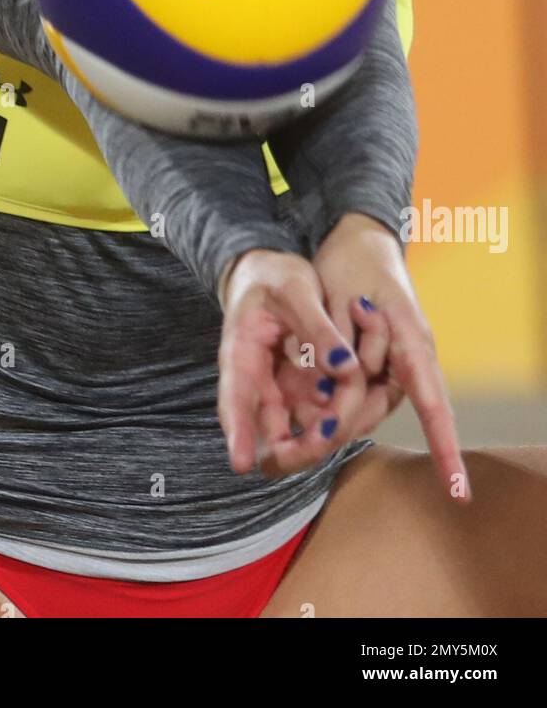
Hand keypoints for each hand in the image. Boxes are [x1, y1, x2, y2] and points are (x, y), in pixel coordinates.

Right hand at [217, 248, 365, 476]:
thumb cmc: (271, 277)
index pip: (235, 398)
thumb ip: (318, 328)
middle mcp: (257, 385)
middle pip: (273, 434)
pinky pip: (326, 415)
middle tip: (334, 431)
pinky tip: (368, 389)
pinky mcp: (302, 393)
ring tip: (364, 389)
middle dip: (306, 444)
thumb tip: (345, 369)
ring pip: (306, 431)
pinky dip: (347, 409)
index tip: (242, 463)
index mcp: (241, 354)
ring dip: (336, 426)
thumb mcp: (295, 289)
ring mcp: (280, 393)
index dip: (238, 431)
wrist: (269, 275)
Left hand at [303, 213, 472, 501]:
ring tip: (271, 439)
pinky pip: (338, 395)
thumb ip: (341, 338)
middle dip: (328, 435)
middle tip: (281, 452)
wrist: (354, 241)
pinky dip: (313, 403)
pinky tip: (281, 413)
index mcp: (412, 344)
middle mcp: (403, 365)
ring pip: (349, 409)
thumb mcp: (344, 296)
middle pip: (368, 414)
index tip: (458, 489)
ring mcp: (384, 368)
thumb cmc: (357, 261)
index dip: (445, 447)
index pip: (434, 405)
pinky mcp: (363, 367)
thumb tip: (344, 381)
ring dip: (314, 422)